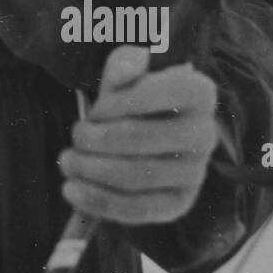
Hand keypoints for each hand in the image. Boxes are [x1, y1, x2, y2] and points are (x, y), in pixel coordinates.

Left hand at [58, 44, 219, 224]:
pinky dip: (99, 202)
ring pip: (136, 176)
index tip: (95, 110)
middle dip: (95, 138)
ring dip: (91, 169)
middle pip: (140, 137)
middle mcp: (204, 133)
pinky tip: (72, 191)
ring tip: (68, 161)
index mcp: (198, 92)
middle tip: (75, 136)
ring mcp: (196, 172)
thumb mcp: (128, 70)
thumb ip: (124, 63)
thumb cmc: (133, 96)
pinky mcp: (179, 203)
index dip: (119, 102)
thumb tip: (124, 71)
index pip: (161, 92)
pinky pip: (139, 209)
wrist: (147, 131)